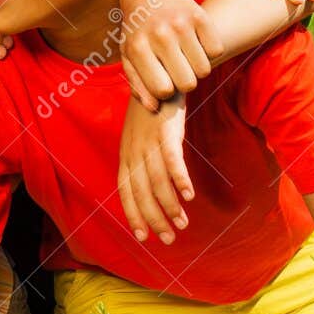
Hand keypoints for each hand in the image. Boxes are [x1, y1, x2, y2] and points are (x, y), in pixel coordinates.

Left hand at [117, 95, 191, 244]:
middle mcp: (134, 150)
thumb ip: (143, 162)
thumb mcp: (140, 138)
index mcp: (126, 154)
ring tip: (183, 223)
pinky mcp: (166, 130)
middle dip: (154, 218)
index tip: (143, 237)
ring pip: (156, 180)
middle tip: (168, 238)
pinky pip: (172, 159)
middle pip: (141, 192)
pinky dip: (179, 178)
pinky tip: (188, 195)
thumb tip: (152, 189)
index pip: (125, 191)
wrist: (160, 75)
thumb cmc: (153, 112)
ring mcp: (148, 140)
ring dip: (169, 205)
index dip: (133, 215)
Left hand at [118, 0, 222, 109]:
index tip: (163, 80)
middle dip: (184, 82)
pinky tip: (195, 44)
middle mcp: (160, 34)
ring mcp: (181, 24)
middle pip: (187, 83)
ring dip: (197, 68)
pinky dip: (208, 52)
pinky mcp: (200, 15)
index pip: (163, 90)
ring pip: (204, 70)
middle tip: (176, 69)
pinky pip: (217, 50)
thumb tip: (154, 108)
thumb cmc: (138, 31)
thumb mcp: (129, 55)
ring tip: (184, 56)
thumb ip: (138, 84)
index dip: (166, 91)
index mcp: (138, 47)